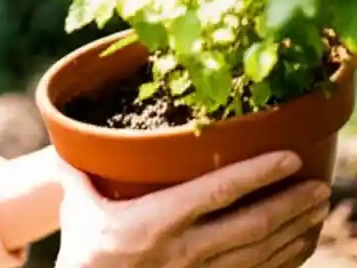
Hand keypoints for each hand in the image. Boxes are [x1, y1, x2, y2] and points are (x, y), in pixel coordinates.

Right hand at [55, 150, 330, 266]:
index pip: (217, 193)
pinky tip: (300, 242)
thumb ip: (79, 170)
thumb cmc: (83, 249)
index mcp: (155, 222)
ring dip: (295, 229)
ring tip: (317, 206)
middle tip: (319, 182)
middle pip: (252, 224)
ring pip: (262, 252)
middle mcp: (184, 250)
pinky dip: (286, 258)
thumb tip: (67, 131)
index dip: (256, 174)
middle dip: (290, 203)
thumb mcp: (78, 207)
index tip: (288, 157)